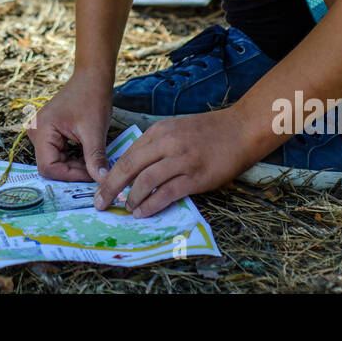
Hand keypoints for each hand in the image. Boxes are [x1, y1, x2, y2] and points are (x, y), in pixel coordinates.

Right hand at [28, 73, 113, 183]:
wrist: (92, 78)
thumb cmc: (92, 98)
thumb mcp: (94, 131)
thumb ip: (95, 157)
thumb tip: (103, 181)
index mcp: (41, 131)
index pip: (49, 167)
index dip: (70, 176)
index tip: (93, 177)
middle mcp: (36, 133)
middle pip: (51, 166)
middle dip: (74, 172)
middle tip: (96, 172)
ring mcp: (41, 132)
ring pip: (56, 162)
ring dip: (75, 166)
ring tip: (94, 163)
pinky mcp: (49, 133)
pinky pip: (59, 154)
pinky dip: (74, 159)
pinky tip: (88, 156)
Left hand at [94, 107, 267, 217]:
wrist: (242, 129)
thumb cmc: (210, 131)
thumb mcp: (177, 128)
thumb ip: (158, 145)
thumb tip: (136, 168)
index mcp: (159, 131)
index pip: (127, 154)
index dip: (111, 173)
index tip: (101, 187)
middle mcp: (167, 143)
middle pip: (129, 166)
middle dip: (110, 187)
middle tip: (100, 203)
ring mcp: (181, 159)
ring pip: (145, 180)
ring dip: (132, 198)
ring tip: (127, 209)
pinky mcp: (196, 176)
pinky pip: (166, 193)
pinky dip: (151, 204)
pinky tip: (143, 212)